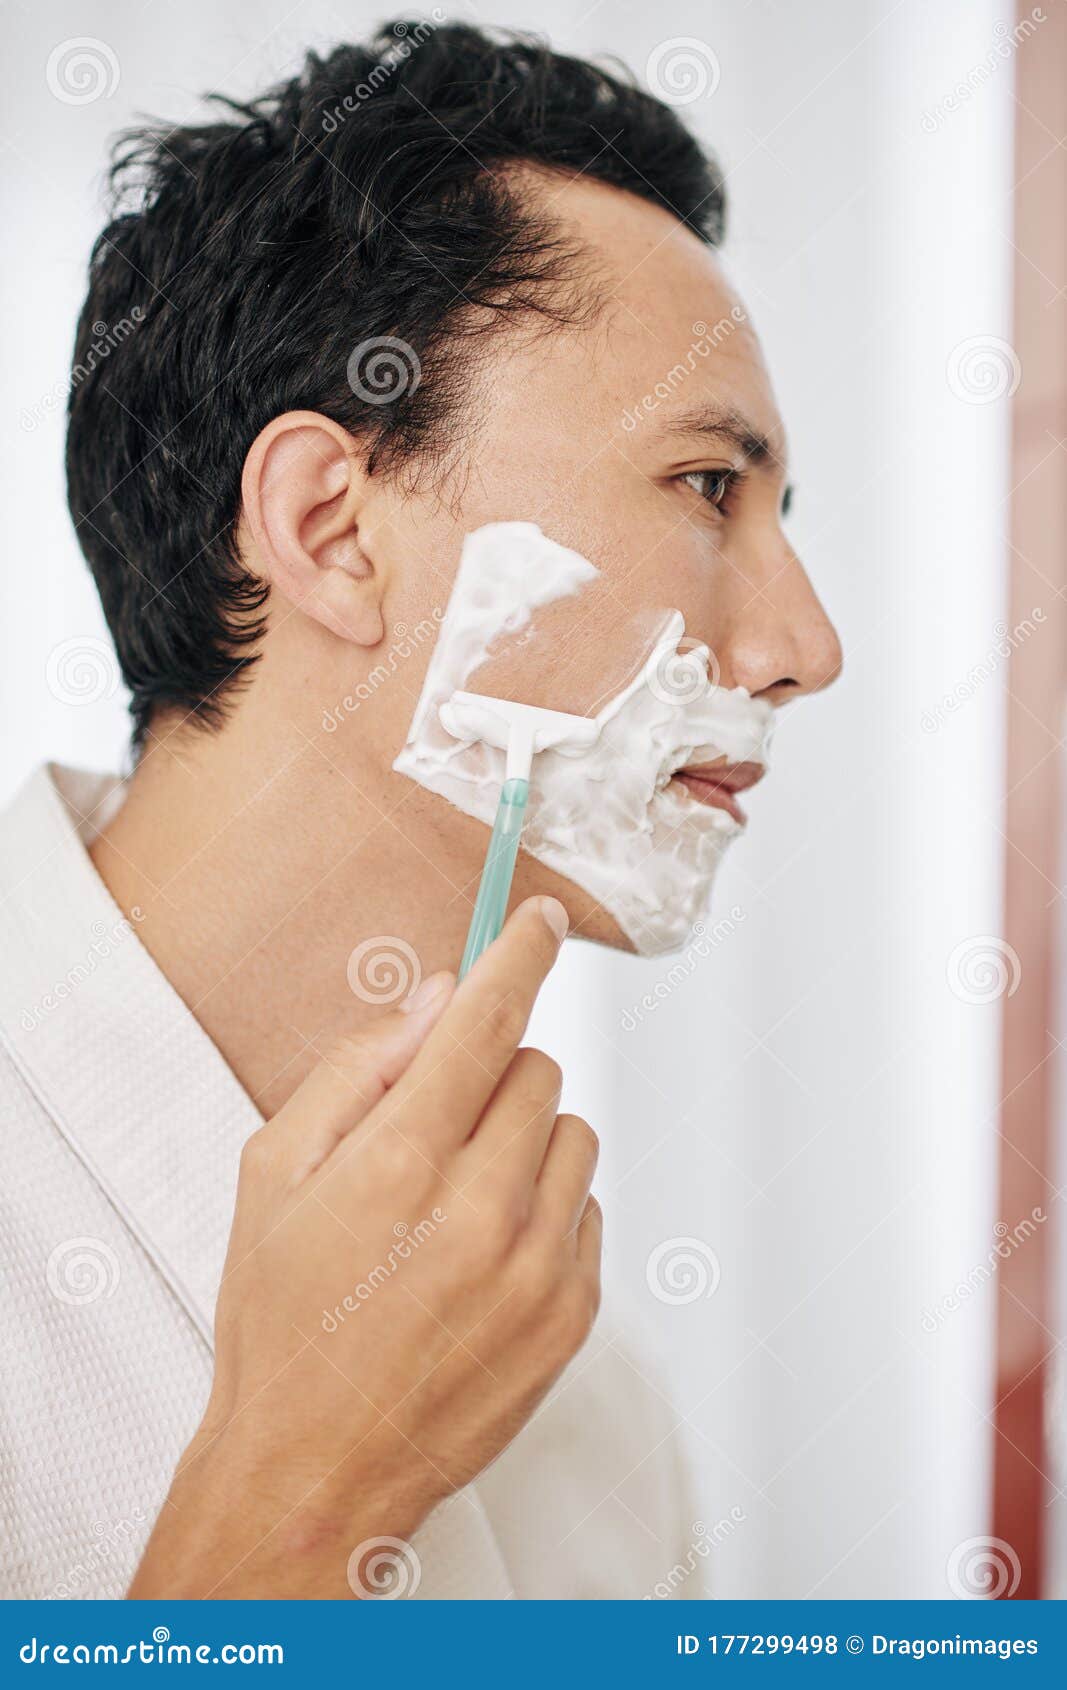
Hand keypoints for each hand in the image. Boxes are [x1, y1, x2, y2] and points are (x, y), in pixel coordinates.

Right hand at [128, 896, 600, 1597]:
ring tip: (457, 1202)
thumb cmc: (282, 1319)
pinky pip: (588, 1207)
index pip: (487, 1021)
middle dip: (490, 1077)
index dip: (520, 954)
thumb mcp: (274, 1175)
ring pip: (572, 1134)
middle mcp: (483, 1211)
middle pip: (537, 1070)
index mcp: (399, 1163)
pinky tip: (484, 1256)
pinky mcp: (574, 1313)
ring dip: (525, 1143)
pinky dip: (545, 1209)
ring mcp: (539, 1267)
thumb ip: (357, 1069)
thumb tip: (437, 997)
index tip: (543, 922)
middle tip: (433, 1132)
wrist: (314, 1466)